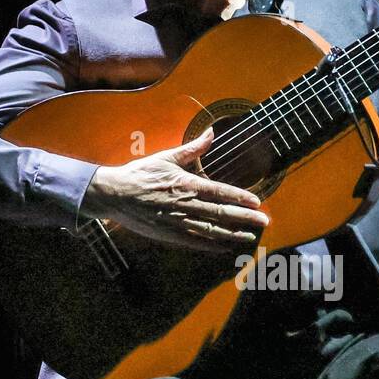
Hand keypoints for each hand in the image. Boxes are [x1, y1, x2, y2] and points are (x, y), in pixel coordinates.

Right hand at [80, 125, 269, 253]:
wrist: (114, 194)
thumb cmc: (141, 174)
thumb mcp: (167, 156)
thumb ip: (193, 148)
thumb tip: (211, 132)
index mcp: (187, 184)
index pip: (220, 192)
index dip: (240, 198)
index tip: (257, 203)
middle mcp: (185, 204)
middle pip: (221, 213)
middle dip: (245, 219)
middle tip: (264, 223)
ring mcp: (178, 222)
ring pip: (212, 230)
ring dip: (233, 234)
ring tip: (250, 237)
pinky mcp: (170, 234)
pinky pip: (196, 242)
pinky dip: (212, 245)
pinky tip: (226, 247)